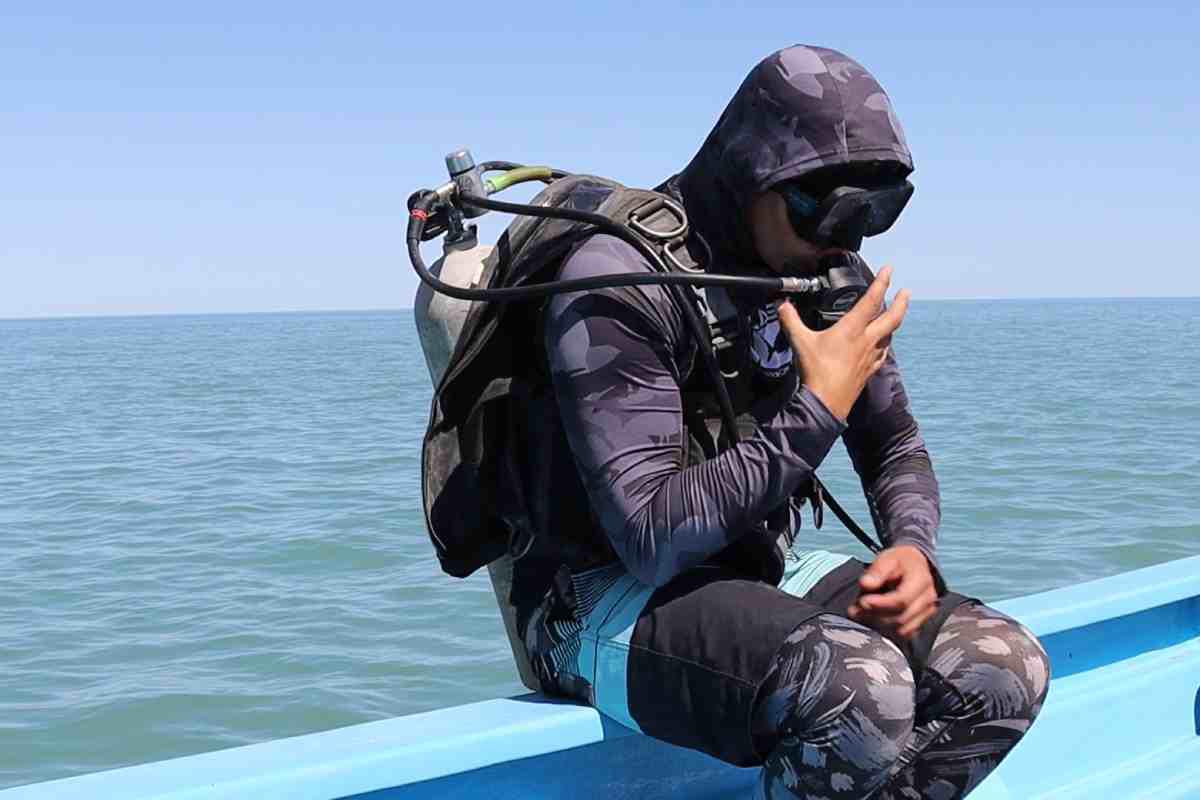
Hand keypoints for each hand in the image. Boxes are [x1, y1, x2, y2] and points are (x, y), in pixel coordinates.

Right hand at [776, 266, 909, 419]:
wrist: (826, 402)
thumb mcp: (800, 341)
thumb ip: (790, 320)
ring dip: (894, 322)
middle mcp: (866, 341)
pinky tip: (883, 345)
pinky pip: (883, 353)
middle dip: (901, 302)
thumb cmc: (816, 372)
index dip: (882, 282)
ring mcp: (870, 356)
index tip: (889, 270)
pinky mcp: (869, 371)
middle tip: (906, 291)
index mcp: (851, 329)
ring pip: (890, 335)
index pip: (872, 300)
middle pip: (892, 318)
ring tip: (895, 315)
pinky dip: (885, 344)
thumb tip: (782, 305)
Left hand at [847, 545, 938, 638]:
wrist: (916, 565)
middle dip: (875, 616)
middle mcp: (928, 598)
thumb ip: (877, 571)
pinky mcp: (922, 621)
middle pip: (901, 618)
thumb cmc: (900, 561)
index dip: (880, 604)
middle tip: (855, 609)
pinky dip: (889, 630)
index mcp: (921, 580)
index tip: (862, 601)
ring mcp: (927, 612)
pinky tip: (875, 619)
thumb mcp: (887, 558)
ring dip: (879, 624)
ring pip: (902, 629)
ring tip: (862, 613)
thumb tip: (865, 583)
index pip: (902, 599)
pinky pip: (905, 634)